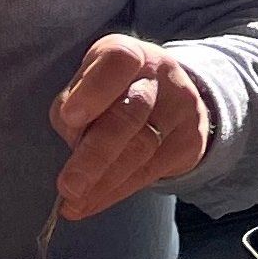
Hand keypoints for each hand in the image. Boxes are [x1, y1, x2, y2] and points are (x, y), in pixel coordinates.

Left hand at [50, 34, 210, 221]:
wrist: (174, 97)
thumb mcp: (90, 83)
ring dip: (103, 182)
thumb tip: (75, 146)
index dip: (95, 89)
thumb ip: (76, 107)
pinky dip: (115, 192)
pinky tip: (90, 204)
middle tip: (68, 185)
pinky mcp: (189, 142)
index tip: (71, 117)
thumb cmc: (114, 90)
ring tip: (73, 203)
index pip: (118, 61)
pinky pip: (150, 172)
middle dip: (95, 154)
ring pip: (141, 150)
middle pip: (130, 115)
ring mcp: (180, 109)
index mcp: (128, 54)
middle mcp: (159, 76)